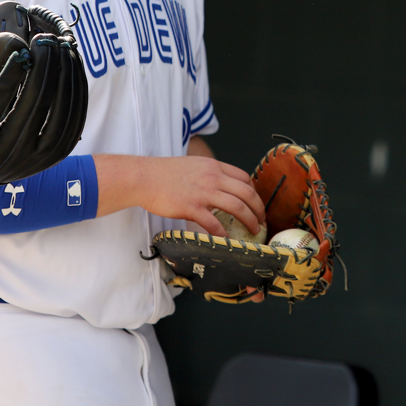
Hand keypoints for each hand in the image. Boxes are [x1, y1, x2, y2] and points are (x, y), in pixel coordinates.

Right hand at [96, 154, 265, 236]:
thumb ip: (208, 174)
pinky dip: (224, 233)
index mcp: (213, 166)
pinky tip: (227, 240)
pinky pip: (214, 223)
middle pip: (247, 193)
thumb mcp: (192, 165)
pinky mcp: (192, 207)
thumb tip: (219, 187)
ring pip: (237, 207)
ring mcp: (203, 192)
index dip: (254, 192)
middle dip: (258, 208)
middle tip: (261, 220)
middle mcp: (212, 177)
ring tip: (253, 230)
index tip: (255, 203)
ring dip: (249, 220)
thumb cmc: (163, 173)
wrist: (143, 177)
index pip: (244, 177)